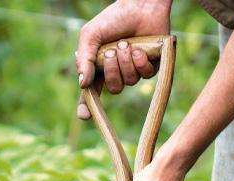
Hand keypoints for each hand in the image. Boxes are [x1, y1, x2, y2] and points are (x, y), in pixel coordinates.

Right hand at [76, 0, 170, 119]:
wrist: (139, 5)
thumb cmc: (113, 18)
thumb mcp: (91, 35)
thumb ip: (85, 58)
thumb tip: (83, 84)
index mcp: (99, 68)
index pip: (92, 93)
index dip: (87, 107)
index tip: (84, 116)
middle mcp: (116, 73)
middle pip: (113, 89)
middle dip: (112, 69)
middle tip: (112, 50)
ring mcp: (134, 72)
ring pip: (129, 82)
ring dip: (126, 61)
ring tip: (126, 43)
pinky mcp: (150, 69)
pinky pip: (144, 75)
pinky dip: (140, 61)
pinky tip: (140, 48)